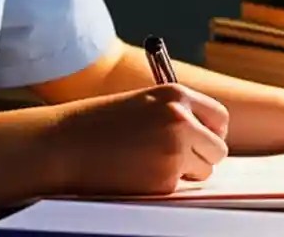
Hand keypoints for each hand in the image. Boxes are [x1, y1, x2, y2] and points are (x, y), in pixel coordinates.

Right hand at [45, 84, 229, 195]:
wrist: (64, 145)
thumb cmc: (98, 125)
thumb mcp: (142, 104)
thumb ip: (175, 115)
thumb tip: (206, 138)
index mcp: (176, 95)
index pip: (219, 117)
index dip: (211, 132)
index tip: (201, 140)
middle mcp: (182, 120)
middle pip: (218, 149)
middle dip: (202, 157)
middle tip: (177, 159)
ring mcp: (175, 151)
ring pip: (203, 172)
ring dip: (184, 173)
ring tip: (149, 163)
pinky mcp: (164, 181)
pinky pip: (178, 188)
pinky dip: (162, 186)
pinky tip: (136, 173)